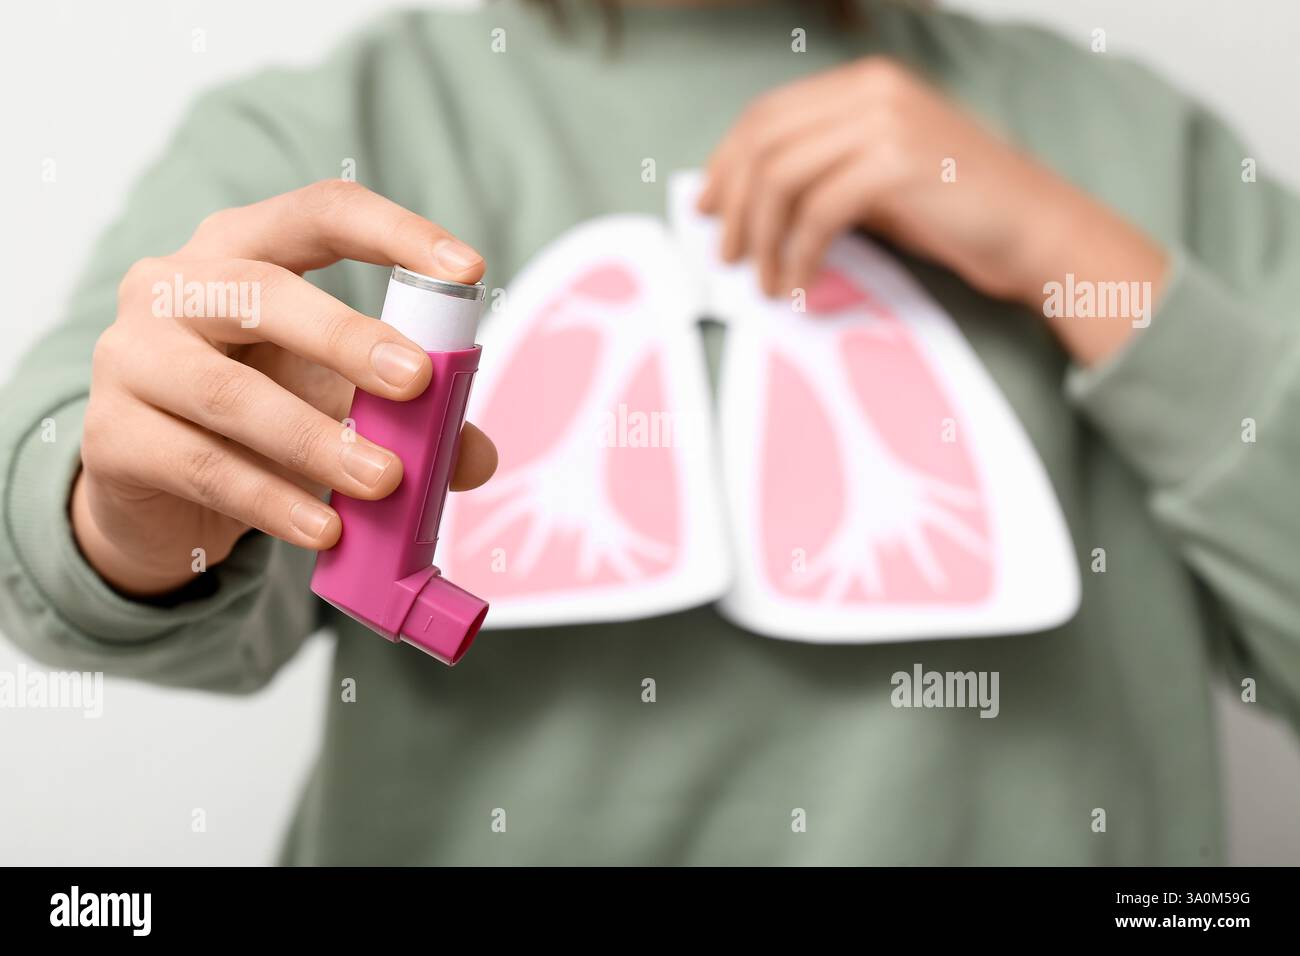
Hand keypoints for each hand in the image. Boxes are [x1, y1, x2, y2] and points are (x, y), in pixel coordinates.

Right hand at [73, 180, 497, 597]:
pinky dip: (272, 502)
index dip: (396, 233)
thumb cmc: (261, 418)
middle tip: (418, 380)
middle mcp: (175, 285)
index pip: (321, 214)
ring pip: (230, 395)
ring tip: (385, 481)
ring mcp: (132, 357)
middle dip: (348, 337)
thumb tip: (471, 454)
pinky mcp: (113, 437)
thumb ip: (408, 418)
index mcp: (244, 249)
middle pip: (264, 293)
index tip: (468, 271)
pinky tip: (325, 529)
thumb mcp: (338, 401)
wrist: (159, 493)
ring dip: (317, 440)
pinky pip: (203, 467)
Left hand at [698, 57, 1167, 363]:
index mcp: (862, 83)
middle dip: (732, 205)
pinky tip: (799, 283)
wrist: (1037, 231)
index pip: (765, 116)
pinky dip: (798, 255)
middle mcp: (871, 90)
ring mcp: (886, 122)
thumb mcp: (877, 177)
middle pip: (762, 142)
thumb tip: (747, 202)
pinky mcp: (899, 164)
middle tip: (725, 253)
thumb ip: (820, 173)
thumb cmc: (959, 211)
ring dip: (762, 238)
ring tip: (764, 280)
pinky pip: (817, 212)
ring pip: (781, 177)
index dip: (724, 165)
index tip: (706, 208)